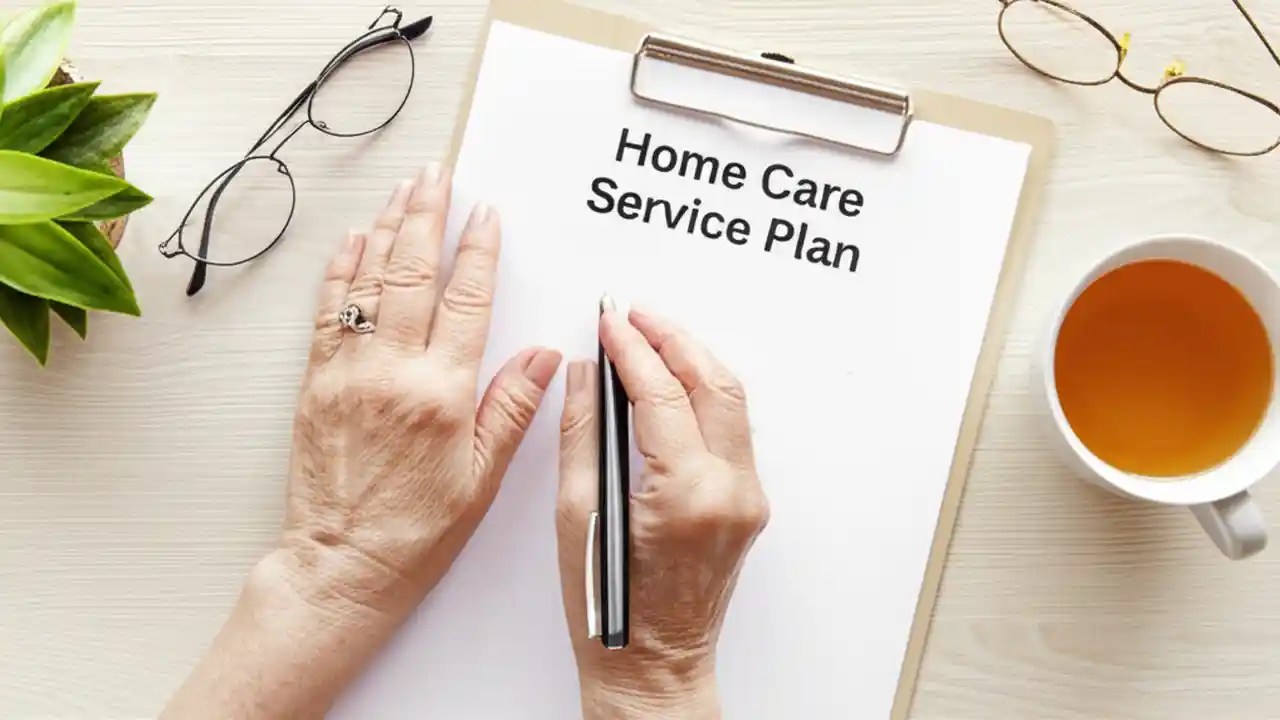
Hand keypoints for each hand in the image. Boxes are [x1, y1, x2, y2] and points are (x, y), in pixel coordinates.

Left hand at [159, 168, 562, 719]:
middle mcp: (391, 371)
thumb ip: (511, 407)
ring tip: (402, 190)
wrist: (341, 564)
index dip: (478, 251)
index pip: (465, 300)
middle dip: (427, 215)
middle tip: (438, 175)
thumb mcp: (482, 477)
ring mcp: (347, 371)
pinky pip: (328, 311)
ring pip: (368, 281)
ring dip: (386, 229)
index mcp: (440, 393)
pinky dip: (341, 270)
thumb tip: (542, 356)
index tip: (487, 215)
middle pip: (412, 272)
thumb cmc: (415, 532)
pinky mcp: (316, 382)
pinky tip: (352, 242)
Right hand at [556, 308, 768, 719]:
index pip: (662, 395)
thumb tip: (585, 375)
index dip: (631, 349)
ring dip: (692, 361)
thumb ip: (583, 435)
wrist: (653, 665)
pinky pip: (731, 431)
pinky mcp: (748, 503)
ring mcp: (747, 498)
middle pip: (712, 385)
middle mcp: (730, 491)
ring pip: (731, 402)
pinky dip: (703, 395)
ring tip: (651, 336)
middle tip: (633, 315)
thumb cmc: (613, 608)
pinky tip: (674, 382)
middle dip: (672, 339)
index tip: (609, 320)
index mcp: (688, 495)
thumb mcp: (579, 516)